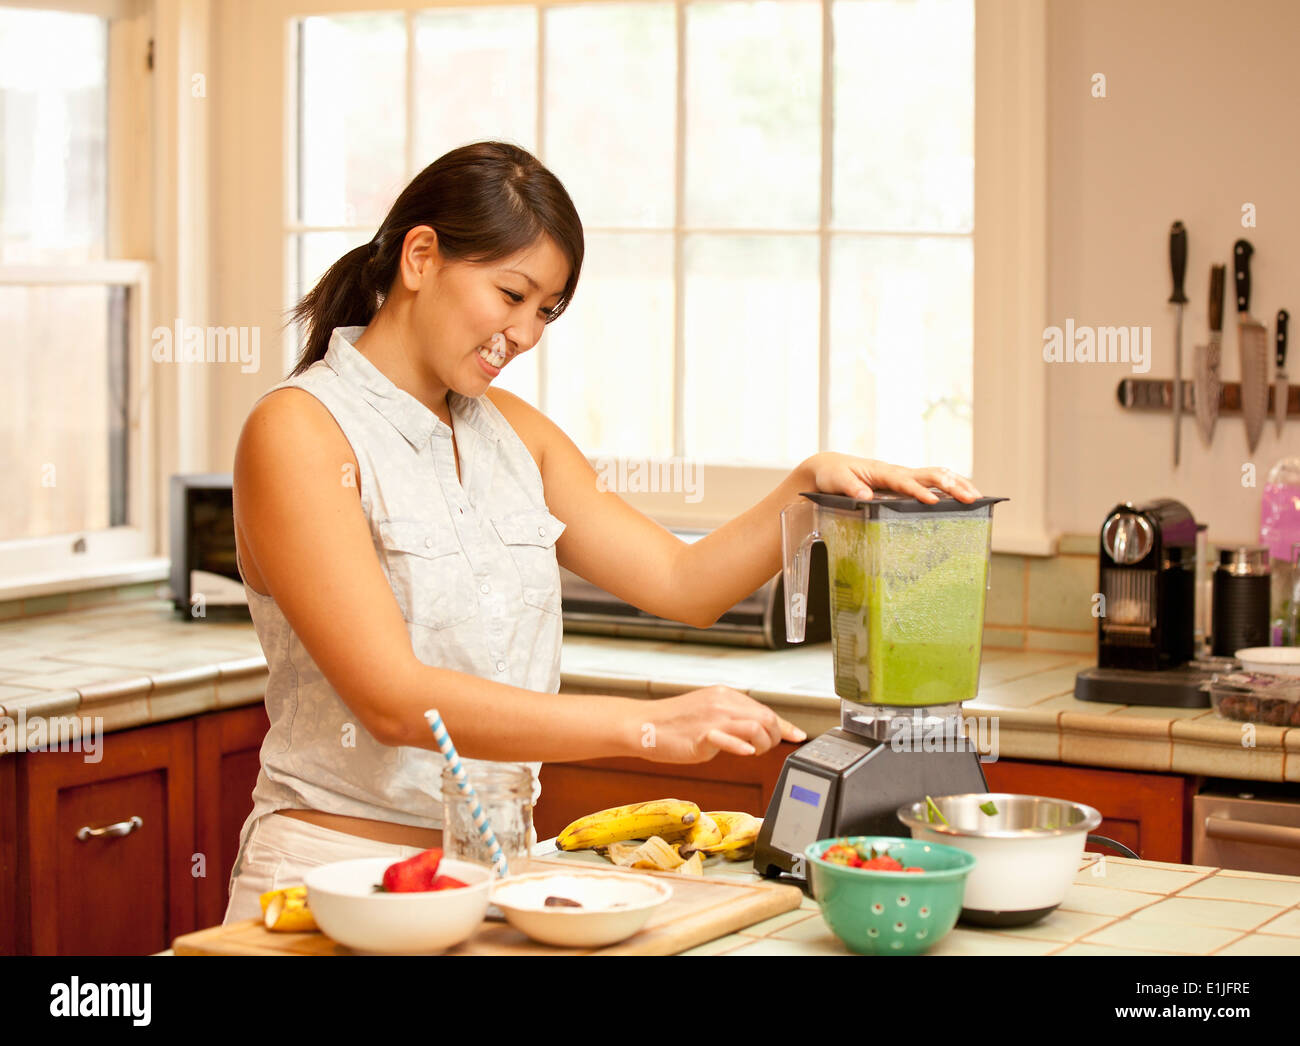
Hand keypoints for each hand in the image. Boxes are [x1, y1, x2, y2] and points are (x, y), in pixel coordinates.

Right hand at [629, 685, 806, 763]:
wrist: (644, 725)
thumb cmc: (674, 724)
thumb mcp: (708, 714)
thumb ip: (732, 720)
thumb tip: (756, 732)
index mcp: (725, 696)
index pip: (765, 710)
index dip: (784, 726)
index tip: (797, 736)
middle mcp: (722, 703)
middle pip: (766, 718)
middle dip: (775, 737)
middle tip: (764, 750)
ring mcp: (712, 718)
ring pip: (754, 727)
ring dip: (762, 744)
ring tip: (751, 752)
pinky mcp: (701, 734)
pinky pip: (727, 738)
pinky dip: (741, 746)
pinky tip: (747, 751)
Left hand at [803, 452, 980, 504]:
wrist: (832, 467)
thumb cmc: (834, 474)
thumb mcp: (836, 481)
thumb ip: (850, 488)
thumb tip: (865, 497)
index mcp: (882, 472)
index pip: (905, 482)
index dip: (919, 491)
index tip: (933, 502)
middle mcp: (897, 471)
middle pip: (930, 475)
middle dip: (952, 485)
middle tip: (971, 498)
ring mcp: (904, 475)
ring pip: (936, 475)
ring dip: (958, 483)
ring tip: (978, 496)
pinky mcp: (906, 481)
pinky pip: (932, 481)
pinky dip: (951, 485)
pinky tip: (964, 495)